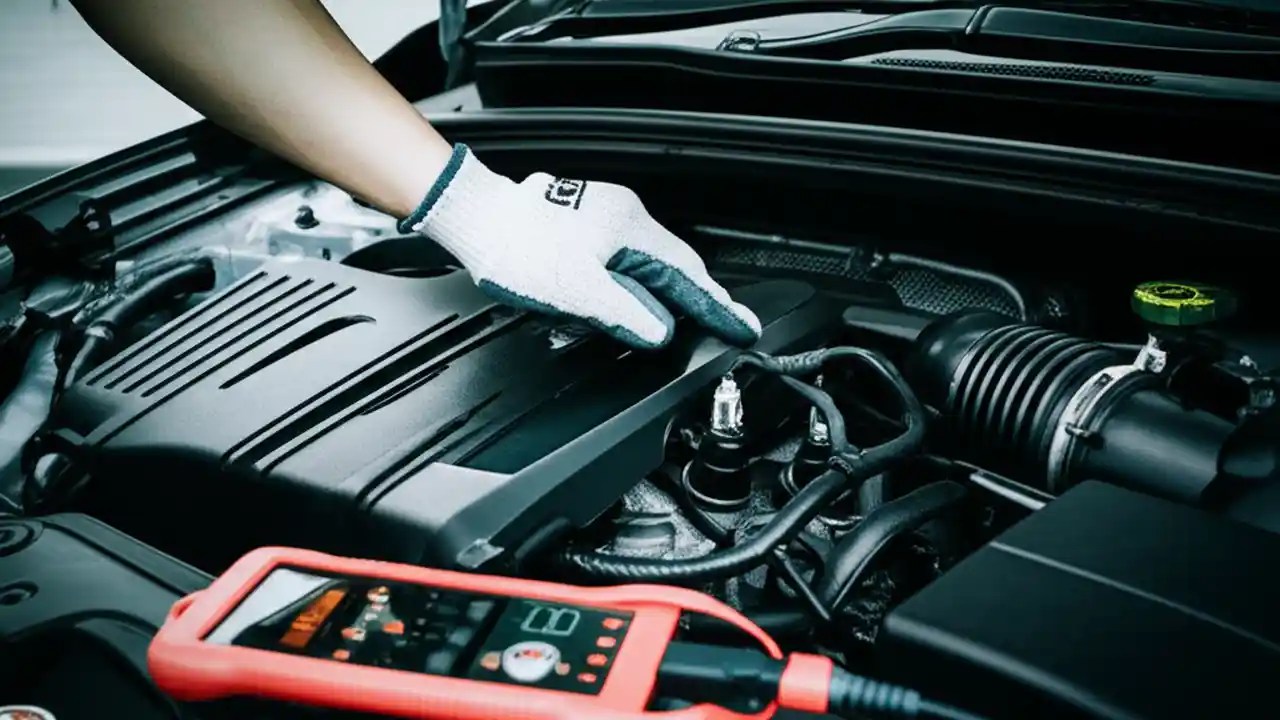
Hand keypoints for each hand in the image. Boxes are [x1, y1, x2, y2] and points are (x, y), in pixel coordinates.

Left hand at [400, 145, 761, 348]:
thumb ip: (625, 315)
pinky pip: (624, 258)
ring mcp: (601, 217)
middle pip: (674, 265)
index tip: (743, 326)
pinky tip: (633, 298)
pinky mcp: (580, 225)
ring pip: (648, 261)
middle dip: (701, 298)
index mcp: (630, 229)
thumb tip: (660, 332)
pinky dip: (638, 282)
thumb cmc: (516, 246)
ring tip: (691, 316)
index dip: (717, 306)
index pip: (688, 276)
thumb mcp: (578, 293)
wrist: (472, 217)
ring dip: (668, 291)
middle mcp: (622, 216)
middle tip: (727, 323)